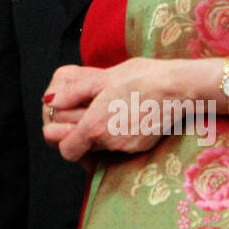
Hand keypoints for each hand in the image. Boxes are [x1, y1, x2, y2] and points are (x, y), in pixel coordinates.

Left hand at [43, 58, 183, 160]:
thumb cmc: (140, 77)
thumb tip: (51, 101)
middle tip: (91, 110)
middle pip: (84, 148)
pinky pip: (120, 146)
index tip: (69, 126)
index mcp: (96, 125)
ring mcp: (127, 147)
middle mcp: (110, 142)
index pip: (67, 151)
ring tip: (111, 109)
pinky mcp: (141, 147)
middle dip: (82, 133)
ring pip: (102, 147)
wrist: (178, 87)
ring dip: (100, 134)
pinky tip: (126, 115)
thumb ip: (74, 93)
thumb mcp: (103, 78)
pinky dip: (118, 135)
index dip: (64, 140)